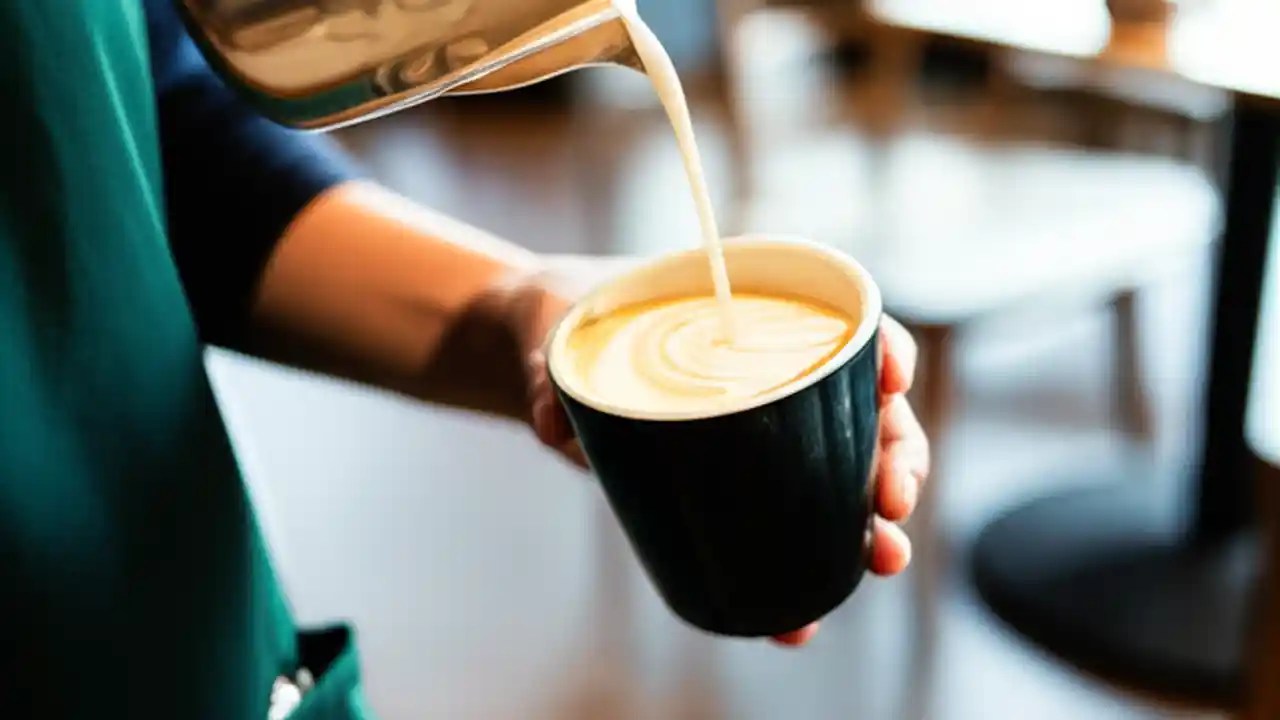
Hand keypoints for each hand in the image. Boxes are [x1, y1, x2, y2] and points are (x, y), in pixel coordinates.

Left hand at [513, 257, 929, 648]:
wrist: (552, 355)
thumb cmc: (575, 326)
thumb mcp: (561, 340)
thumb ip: (554, 379)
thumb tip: (557, 428)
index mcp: (754, 322)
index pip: (842, 327)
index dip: (883, 350)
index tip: (891, 379)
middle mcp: (774, 379)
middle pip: (865, 414)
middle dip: (897, 459)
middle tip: (894, 502)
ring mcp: (760, 438)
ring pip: (843, 478)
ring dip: (870, 526)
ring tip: (881, 561)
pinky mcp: (732, 487)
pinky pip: (781, 531)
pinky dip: (795, 579)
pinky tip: (795, 621)